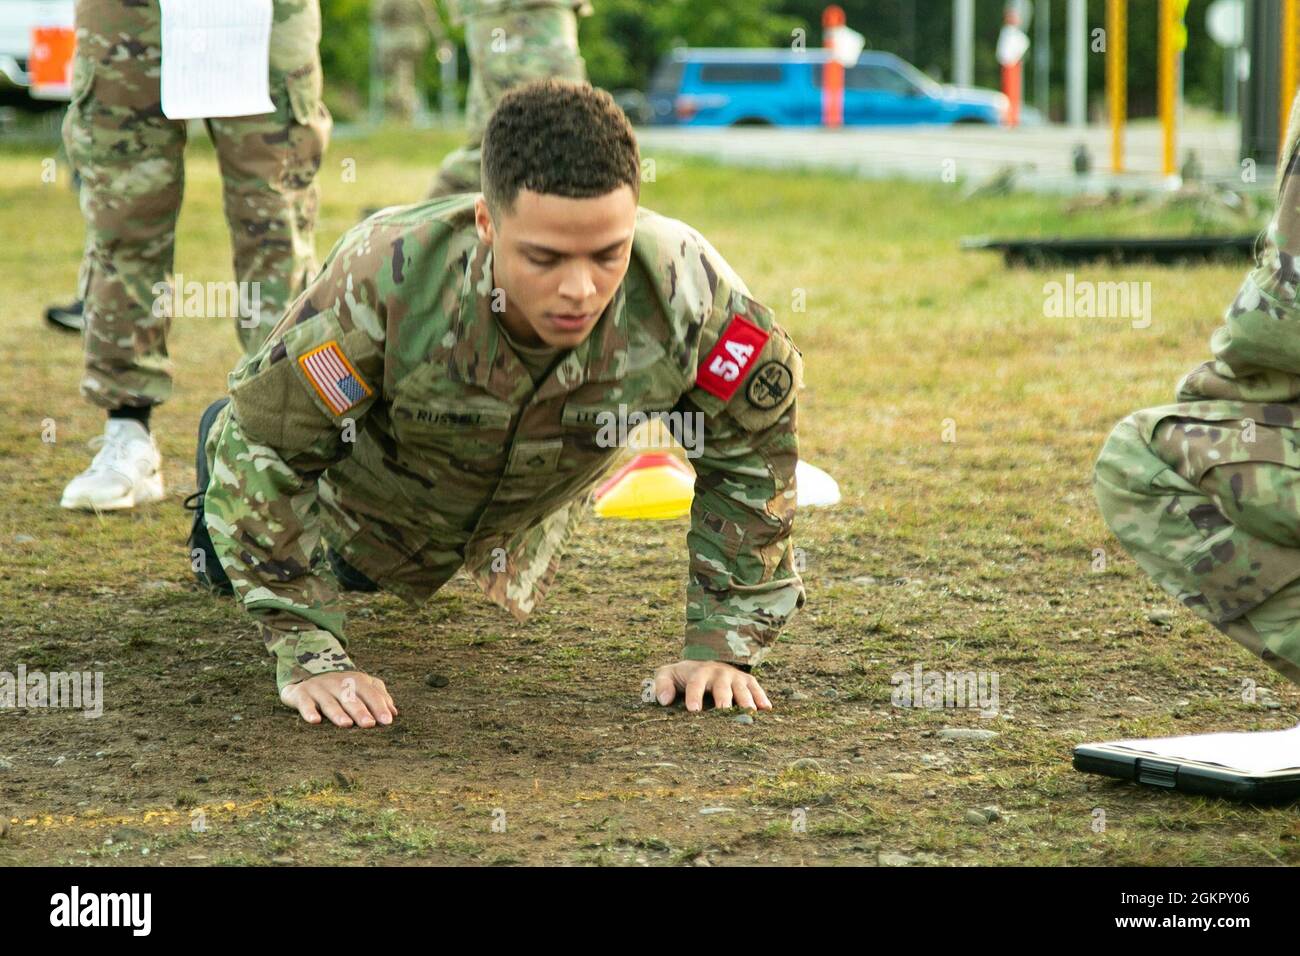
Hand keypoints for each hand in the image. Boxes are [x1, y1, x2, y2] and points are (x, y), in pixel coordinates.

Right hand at [280, 670, 397, 727]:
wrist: (306, 679)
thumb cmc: (341, 689)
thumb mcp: (360, 688)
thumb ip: (378, 696)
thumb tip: (394, 713)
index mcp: (356, 680)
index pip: (370, 693)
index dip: (379, 706)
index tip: (387, 721)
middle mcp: (338, 682)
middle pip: (350, 697)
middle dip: (360, 711)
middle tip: (369, 724)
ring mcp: (319, 688)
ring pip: (329, 702)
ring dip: (338, 713)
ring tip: (346, 724)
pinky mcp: (301, 694)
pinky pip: (305, 703)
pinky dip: (309, 711)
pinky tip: (314, 721)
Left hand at [653, 660, 771, 712]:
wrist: (705, 661)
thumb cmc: (684, 675)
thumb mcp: (668, 674)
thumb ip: (661, 684)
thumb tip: (664, 700)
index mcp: (698, 672)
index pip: (695, 683)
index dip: (694, 695)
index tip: (693, 710)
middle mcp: (719, 673)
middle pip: (722, 686)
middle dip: (723, 698)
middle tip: (724, 712)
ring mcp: (735, 677)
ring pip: (741, 687)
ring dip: (746, 699)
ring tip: (750, 713)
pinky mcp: (747, 681)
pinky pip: (756, 688)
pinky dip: (762, 697)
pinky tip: (767, 710)